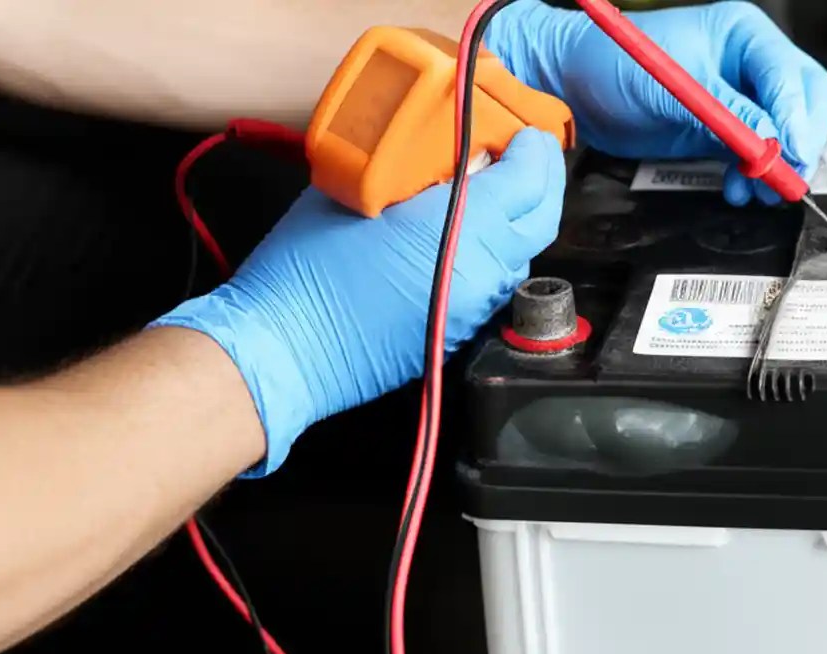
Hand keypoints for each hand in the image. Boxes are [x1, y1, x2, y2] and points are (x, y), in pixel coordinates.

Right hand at [152, 128, 565, 474]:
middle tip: (524, 158)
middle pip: (542, 220)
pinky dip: (491, 255)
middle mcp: (484, 268)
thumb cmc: (309, 265)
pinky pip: (492, 284)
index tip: (525, 134)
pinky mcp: (458, 332)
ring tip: (491, 195)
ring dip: (516, 222)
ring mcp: (475, 306)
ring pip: (520, 256)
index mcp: (466, 225)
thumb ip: (412, 166)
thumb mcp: (359, 188)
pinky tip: (460, 240)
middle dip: (542, 183)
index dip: (533, 150)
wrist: (285, 346)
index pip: (530, 178)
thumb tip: (441, 152)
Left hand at [486, 0, 826, 206]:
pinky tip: (738, 188)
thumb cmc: (611, 64)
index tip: (790, 156)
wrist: (571, 85)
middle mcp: (748, 63)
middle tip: (784, 180)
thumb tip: (772, 143)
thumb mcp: (674, 88)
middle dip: (799, 144)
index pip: (793, 78)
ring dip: (776, 166)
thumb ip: (728, 115)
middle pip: (803, 103)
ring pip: (783, 133)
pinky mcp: (719, 128)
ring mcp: (736, 96)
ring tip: (757, 192)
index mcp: (744, 35)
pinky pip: (753, 153)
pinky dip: (752, 174)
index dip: (796, 120)